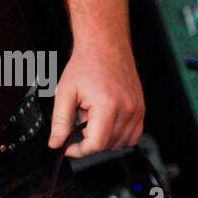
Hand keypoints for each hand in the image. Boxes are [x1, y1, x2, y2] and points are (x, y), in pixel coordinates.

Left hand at [48, 43, 144, 157]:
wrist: (104, 46)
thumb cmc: (85, 65)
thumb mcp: (64, 93)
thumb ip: (60, 121)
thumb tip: (56, 143)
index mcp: (107, 106)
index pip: (96, 144)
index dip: (79, 150)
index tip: (68, 147)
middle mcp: (127, 109)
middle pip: (108, 145)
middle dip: (89, 140)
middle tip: (79, 120)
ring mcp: (137, 110)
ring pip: (121, 143)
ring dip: (104, 139)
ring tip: (92, 117)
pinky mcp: (141, 109)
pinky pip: (133, 135)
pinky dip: (119, 136)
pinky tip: (105, 122)